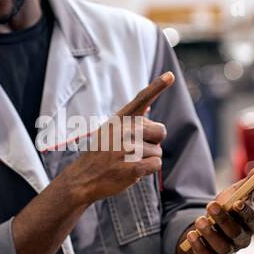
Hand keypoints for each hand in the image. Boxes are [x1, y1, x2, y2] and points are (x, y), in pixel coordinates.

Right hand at [63, 72, 173, 205]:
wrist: (83, 178)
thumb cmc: (101, 153)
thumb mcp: (110, 130)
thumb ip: (131, 122)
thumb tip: (154, 117)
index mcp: (119, 119)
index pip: (142, 99)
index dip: (158, 86)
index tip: (171, 75)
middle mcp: (124, 130)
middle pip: (161, 131)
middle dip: (153, 141)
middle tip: (134, 149)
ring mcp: (127, 149)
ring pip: (158, 151)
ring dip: (147, 158)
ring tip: (127, 161)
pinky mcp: (132, 167)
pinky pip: (156, 164)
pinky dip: (148, 169)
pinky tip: (132, 170)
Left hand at [177, 195, 253, 253]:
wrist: (211, 223)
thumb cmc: (227, 207)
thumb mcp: (236, 193)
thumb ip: (248, 183)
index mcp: (252, 224)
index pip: (253, 220)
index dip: (245, 212)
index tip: (236, 203)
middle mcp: (243, 240)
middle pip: (236, 233)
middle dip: (223, 220)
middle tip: (211, 205)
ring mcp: (229, 251)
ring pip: (223, 247)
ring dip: (210, 233)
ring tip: (200, 220)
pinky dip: (199, 247)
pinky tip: (191, 235)